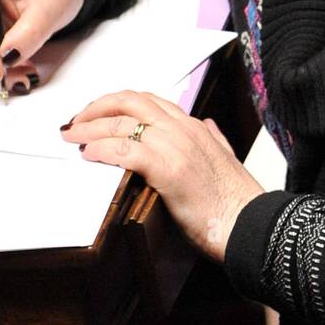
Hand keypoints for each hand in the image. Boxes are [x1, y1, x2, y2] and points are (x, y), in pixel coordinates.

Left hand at [61, 90, 264, 260]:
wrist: (251, 223)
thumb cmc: (236, 200)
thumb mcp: (226, 157)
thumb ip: (214, 138)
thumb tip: (208, 125)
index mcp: (193, 126)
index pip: (147, 100)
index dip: (115, 103)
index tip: (96, 114)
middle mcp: (183, 129)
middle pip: (129, 102)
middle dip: (96, 108)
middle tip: (76, 123)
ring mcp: (177, 147)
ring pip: (123, 124)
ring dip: (91, 129)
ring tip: (73, 139)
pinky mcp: (170, 171)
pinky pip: (127, 151)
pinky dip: (103, 150)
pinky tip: (90, 156)